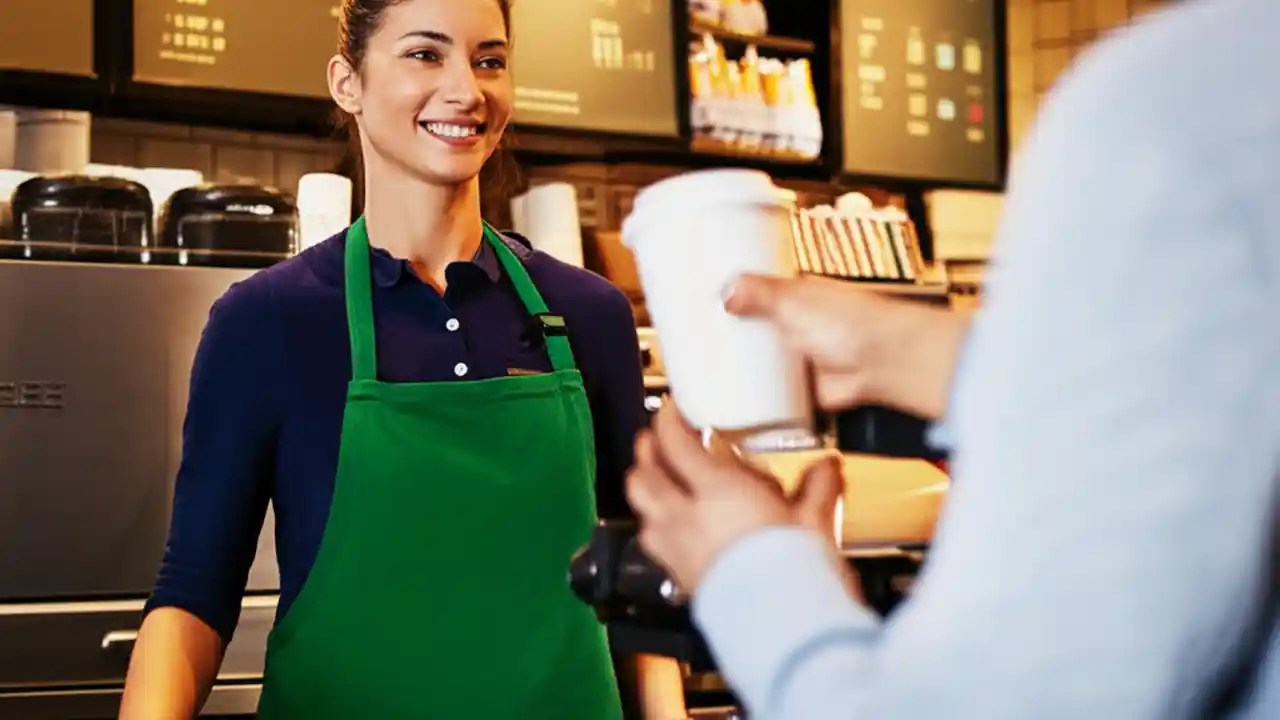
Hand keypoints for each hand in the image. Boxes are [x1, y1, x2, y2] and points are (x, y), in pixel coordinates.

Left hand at [626, 403, 845, 595]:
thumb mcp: (813, 519)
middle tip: (654, 442)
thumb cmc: (794, 569)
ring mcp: (677, 549)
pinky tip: (667, 528)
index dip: (667, 421)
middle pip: (645, 474)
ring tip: (654, 481)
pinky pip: (652, 544)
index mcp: (716, 491)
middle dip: (645, 453)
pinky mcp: (678, 577)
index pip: (675, 444)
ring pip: (641, 509)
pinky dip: (653, 527)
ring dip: (643, 489)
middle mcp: (686, 516)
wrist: (780, 623)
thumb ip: (817, 487)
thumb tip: (827, 467)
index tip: (670, 410)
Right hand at [724, 273, 968, 420]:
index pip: (754, 296)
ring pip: (761, 367)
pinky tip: (735, 405)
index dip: (730, 302)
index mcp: (795, 298)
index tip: (700, 308)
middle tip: (694, 347)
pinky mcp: (804, 392)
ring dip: (741, 373)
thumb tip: (727, 291)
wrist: (883, 363)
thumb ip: (759, 293)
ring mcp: (800, 361)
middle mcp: (796, 329)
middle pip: (753, 334)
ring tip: (705, 377)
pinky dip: (759, 403)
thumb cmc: (853, 323)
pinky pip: (775, 398)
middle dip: (729, 341)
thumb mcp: (795, 299)